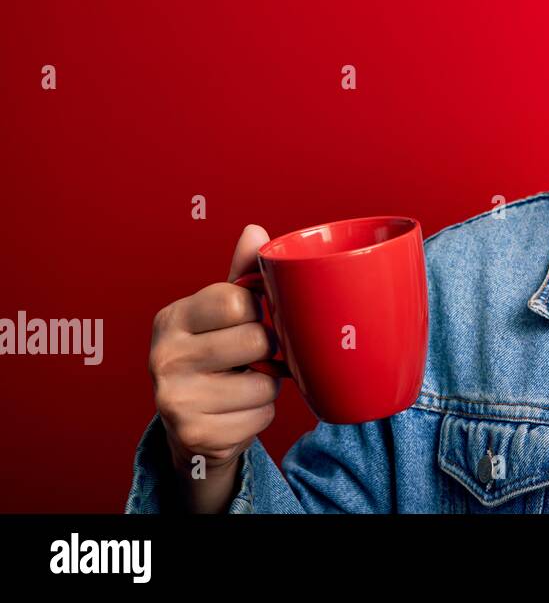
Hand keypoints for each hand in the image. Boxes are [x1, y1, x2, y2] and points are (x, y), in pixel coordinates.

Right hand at [148, 223, 282, 511]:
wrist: (189, 426)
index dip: (256, 310)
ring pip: (265, 383)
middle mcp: (164, 357)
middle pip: (256, 340)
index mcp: (172, 318)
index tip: (249, 318)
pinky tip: (238, 411)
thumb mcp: (221, 313)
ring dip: (267, 386)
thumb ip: (241, 275)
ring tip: (243, 384)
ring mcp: (175, 399)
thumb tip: (255, 232)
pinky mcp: (195, 435)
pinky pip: (261, 416)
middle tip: (251, 355)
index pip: (236, 300)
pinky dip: (260, 415)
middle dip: (267, 349)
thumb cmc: (214, 355)